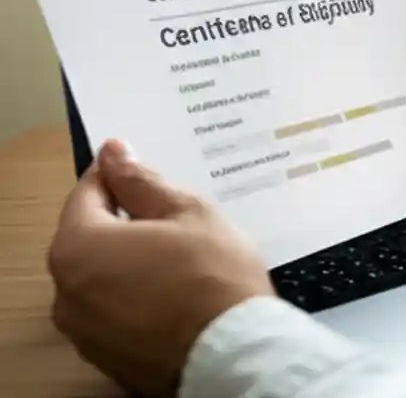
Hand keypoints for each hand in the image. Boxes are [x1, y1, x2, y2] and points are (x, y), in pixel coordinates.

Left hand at [47, 140, 273, 396]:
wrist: (233, 355)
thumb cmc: (213, 276)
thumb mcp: (187, 214)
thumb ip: (142, 183)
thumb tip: (113, 153)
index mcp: (79, 247)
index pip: (88, 194)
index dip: (116, 174)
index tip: (141, 163)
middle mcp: (67, 291)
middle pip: (91, 239)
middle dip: (125, 221)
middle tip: (172, 213)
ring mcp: (84, 330)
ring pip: (103, 278)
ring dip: (131, 262)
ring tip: (180, 256)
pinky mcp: (107, 357)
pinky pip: (116, 313)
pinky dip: (137, 297)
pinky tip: (176, 293)